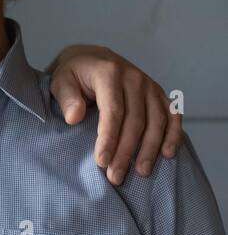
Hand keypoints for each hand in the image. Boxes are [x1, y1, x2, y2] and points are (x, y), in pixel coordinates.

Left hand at [49, 44, 183, 184]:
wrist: (91, 58)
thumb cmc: (73, 74)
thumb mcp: (60, 81)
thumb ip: (66, 98)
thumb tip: (73, 118)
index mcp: (109, 73)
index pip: (113, 111)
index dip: (109, 138)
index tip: (102, 161)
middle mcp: (134, 78)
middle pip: (135, 120)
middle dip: (126, 151)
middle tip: (116, 176)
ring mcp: (149, 85)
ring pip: (156, 121)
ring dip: (150, 149)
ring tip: (142, 172)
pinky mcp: (158, 93)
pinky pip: (172, 114)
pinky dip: (173, 134)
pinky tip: (167, 154)